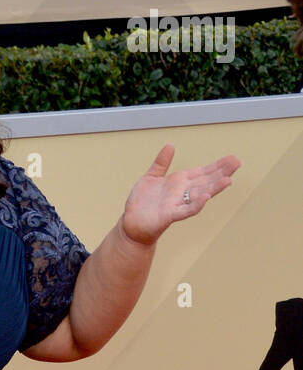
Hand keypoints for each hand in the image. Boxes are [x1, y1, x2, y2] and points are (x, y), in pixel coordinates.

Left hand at [120, 143, 240, 245]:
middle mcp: (182, 193)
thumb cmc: (142, 203)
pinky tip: (206, 197)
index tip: (232, 158)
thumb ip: (161, 163)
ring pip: (199, 195)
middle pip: (206, 181)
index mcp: (179, 182)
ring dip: (214, 188)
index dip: (217, 166)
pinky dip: (195, 204)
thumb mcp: (150, 177)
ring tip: (228, 180)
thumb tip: (170, 145)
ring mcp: (177, 204)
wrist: (131, 224)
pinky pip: (185, 210)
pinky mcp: (169, 216)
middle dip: (221, 173)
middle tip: (237, 163)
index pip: (202, 172)